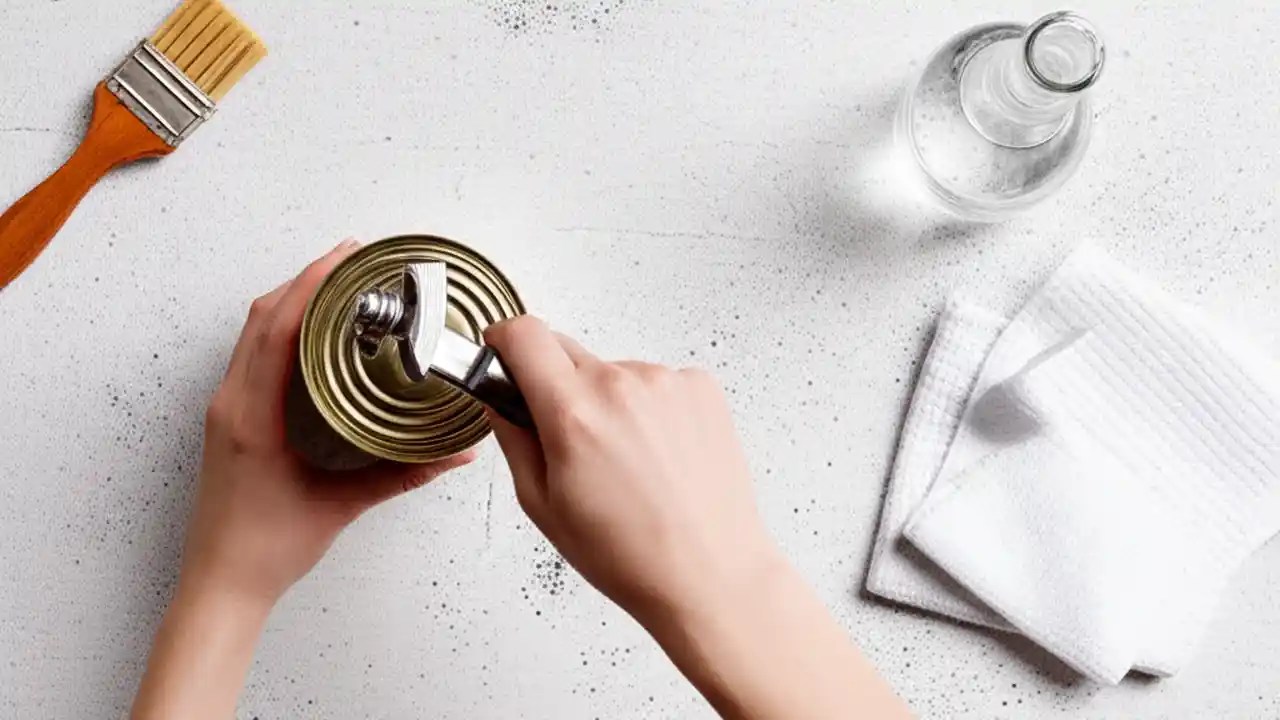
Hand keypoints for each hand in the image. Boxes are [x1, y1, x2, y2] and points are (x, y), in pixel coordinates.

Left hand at [184, 239, 474, 607]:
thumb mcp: (344, 506)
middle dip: (307, 279)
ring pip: (253, 332)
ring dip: (292, 300)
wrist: (222, 583)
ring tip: (338, 284)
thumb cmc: (268, 550)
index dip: (312, 284)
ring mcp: (226, 409)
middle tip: (353, 259)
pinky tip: (313, 331)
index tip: (347, 257)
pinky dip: (280, 328)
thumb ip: (403, 474)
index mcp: (253, 417)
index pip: (279, 329)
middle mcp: (232, 403)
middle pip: (262, 316)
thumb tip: (455, 452)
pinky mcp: (230, 418)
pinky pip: (251, 354)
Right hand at [484, 317, 910, 719]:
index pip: (524, 333)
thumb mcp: (543, 506)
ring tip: (629, 464)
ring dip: (609, 402)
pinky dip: (650, 408)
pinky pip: (655, 382)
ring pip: (613, 372)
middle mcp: (621, 385)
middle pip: (567, 352)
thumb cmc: (628, 554)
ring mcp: (666, 382)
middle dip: (557, 387)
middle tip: (573, 444)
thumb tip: (500, 399)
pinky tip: (660, 456)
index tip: (505, 359)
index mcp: (573, 414)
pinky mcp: (701, 387)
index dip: (505, 343)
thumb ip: (514, 439)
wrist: (709, 573)